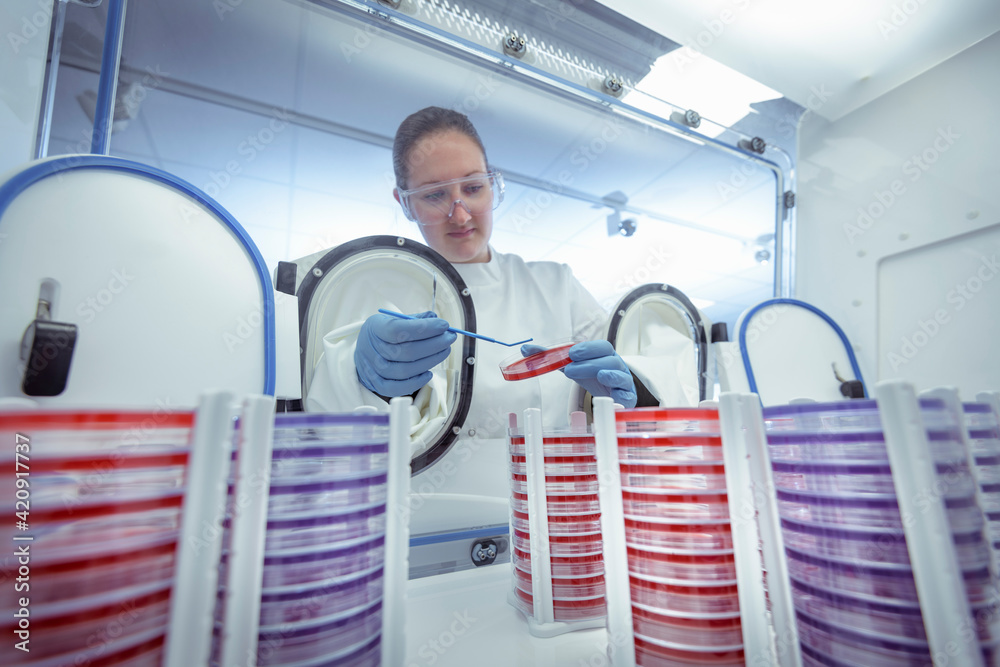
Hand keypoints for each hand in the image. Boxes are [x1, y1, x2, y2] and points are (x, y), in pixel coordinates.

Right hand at [355, 311, 456, 396]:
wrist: (364, 350)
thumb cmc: (382, 333)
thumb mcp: (392, 319)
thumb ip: (414, 320)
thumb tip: (435, 319)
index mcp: (375, 328)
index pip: (400, 329)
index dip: (425, 328)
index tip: (443, 325)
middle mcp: (372, 349)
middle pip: (407, 351)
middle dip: (435, 344)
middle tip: (450, 338)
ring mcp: (374, 369)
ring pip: (406, 370)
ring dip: (431, 361)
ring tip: (445, 350)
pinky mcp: (378, 384)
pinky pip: (398, 388)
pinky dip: (416, 382)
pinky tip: (429, 372)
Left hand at [520, 341, 636, 407]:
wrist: (614, 390)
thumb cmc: (593, 374)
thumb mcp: (573, 364)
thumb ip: (552, 357)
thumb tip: (526, 350)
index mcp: (604, 354)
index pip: (600, 346)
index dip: (587, 349)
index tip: (572, 353)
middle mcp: (616, 365)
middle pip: (608, 359)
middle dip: (590, 363)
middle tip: (571, 370)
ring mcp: (623, 381)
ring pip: (620, 375)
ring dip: (610, 375)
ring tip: (600, 376)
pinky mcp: (626, 398)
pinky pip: (626, 396)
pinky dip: (621, 396)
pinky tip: (614, 398)